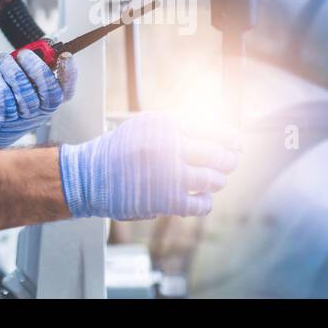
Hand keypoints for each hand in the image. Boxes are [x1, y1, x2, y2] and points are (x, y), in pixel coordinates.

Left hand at [0, 48, 76, 148]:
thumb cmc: (14, 97)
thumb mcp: (30, 84)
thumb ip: (36, 68)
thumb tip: (39, 48)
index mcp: (53, 99)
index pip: (68, 88)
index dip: (69, 72)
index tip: (65, 55)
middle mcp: (43, 110)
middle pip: (48, 89)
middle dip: (35, 66)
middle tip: (23, 54)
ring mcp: (26, 117)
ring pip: (24, 92)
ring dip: (12, 70)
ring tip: (4, 59)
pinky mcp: (6, 121)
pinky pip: (5, 100)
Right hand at [58, 112, 239, 219]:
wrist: (89, 176)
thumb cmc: (119, 151)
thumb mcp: (147, 126)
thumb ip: (178, 127)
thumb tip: (218, 133)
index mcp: (166, 124)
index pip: (213, 128)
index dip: (231, 138)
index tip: (238, 142)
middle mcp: (170, 146)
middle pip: (218, 153)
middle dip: (229, 160)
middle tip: (231, 162)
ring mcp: (170, 174)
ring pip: (213, 178)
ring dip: (217, 181)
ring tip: (214, 181)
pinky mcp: (167, 199)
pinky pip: (201, 203)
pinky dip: (206, 202)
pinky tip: (202, 199)